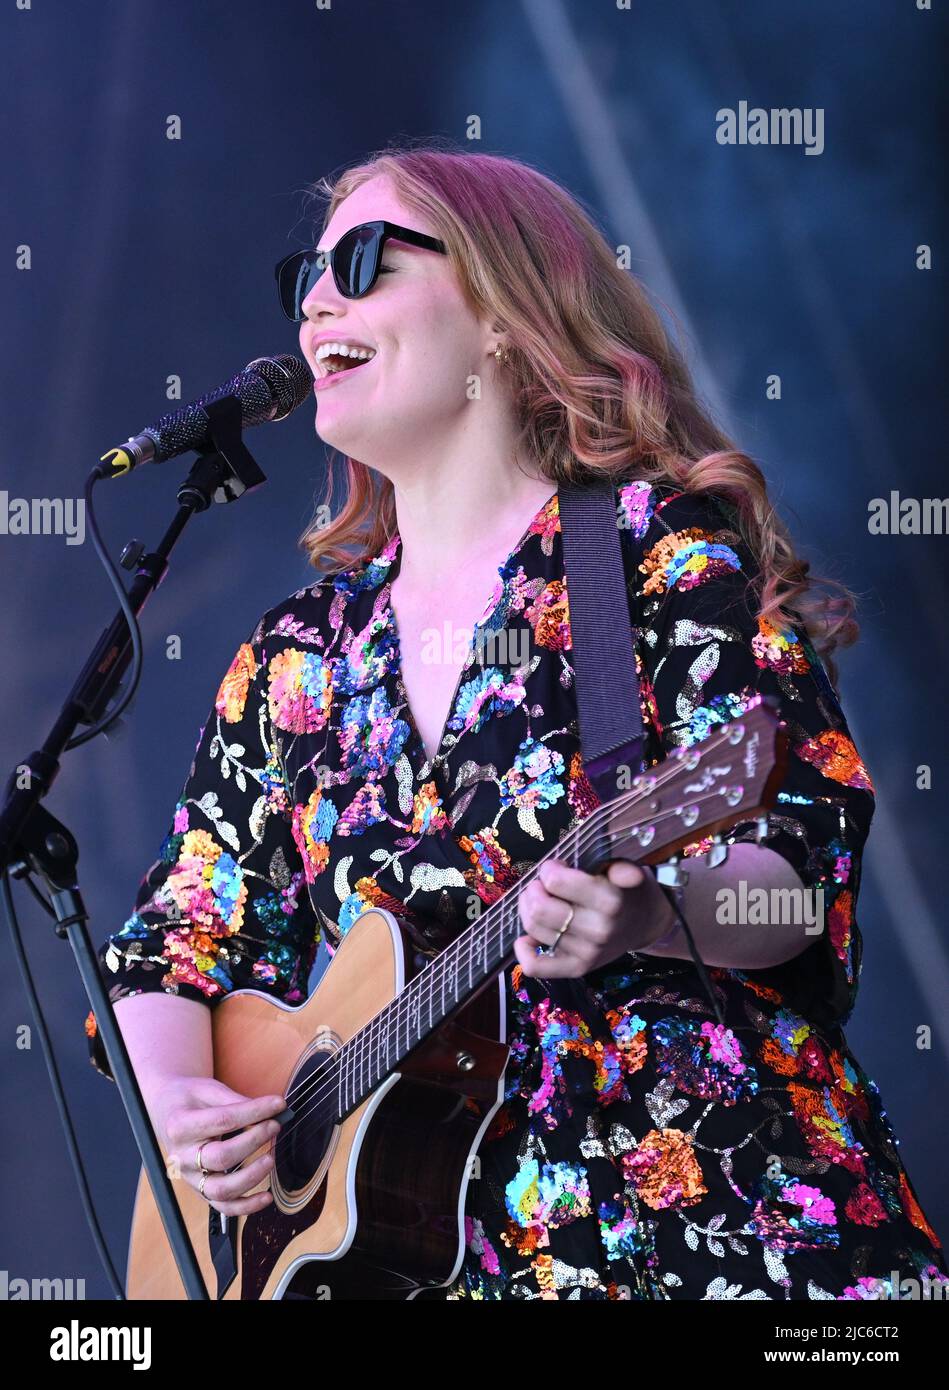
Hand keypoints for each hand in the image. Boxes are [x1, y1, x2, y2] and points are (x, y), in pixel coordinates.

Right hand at [152, 1076, 287, 1216]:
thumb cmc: (189, 1100)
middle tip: (274, 1125)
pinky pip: (223, 1206)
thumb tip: (270, 1108)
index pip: (223, 1120)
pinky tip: (266, 1197)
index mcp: (181, 1126)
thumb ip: (235, 1100)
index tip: (278, 1104)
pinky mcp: (201, 1190)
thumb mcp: (207, 1090)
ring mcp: (190, 1178)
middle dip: (254, 1141)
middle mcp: (183, 1156)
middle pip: (222, 1156)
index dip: (254, 1112)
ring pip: (221, 1189)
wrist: (167, 1113)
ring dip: (251, 1176)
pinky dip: (246, 1206)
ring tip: (270, 1159)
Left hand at [513, 857, 677, 977]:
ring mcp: (587, 953)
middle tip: (544, 884)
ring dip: (527, 910)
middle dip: (534, 889)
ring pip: (534, 928)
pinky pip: (537, 966)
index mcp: (610, 901)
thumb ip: (621, 868)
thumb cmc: (626, 891)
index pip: (555, 882)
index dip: (549, 869)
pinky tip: (527, 937)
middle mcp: (598, 930)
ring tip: (540, 901)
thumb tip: (618, 872)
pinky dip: (524, 951)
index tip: (556, 867)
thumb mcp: (628, 870)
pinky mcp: (577, 968)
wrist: (643, 923)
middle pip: (539, 908)